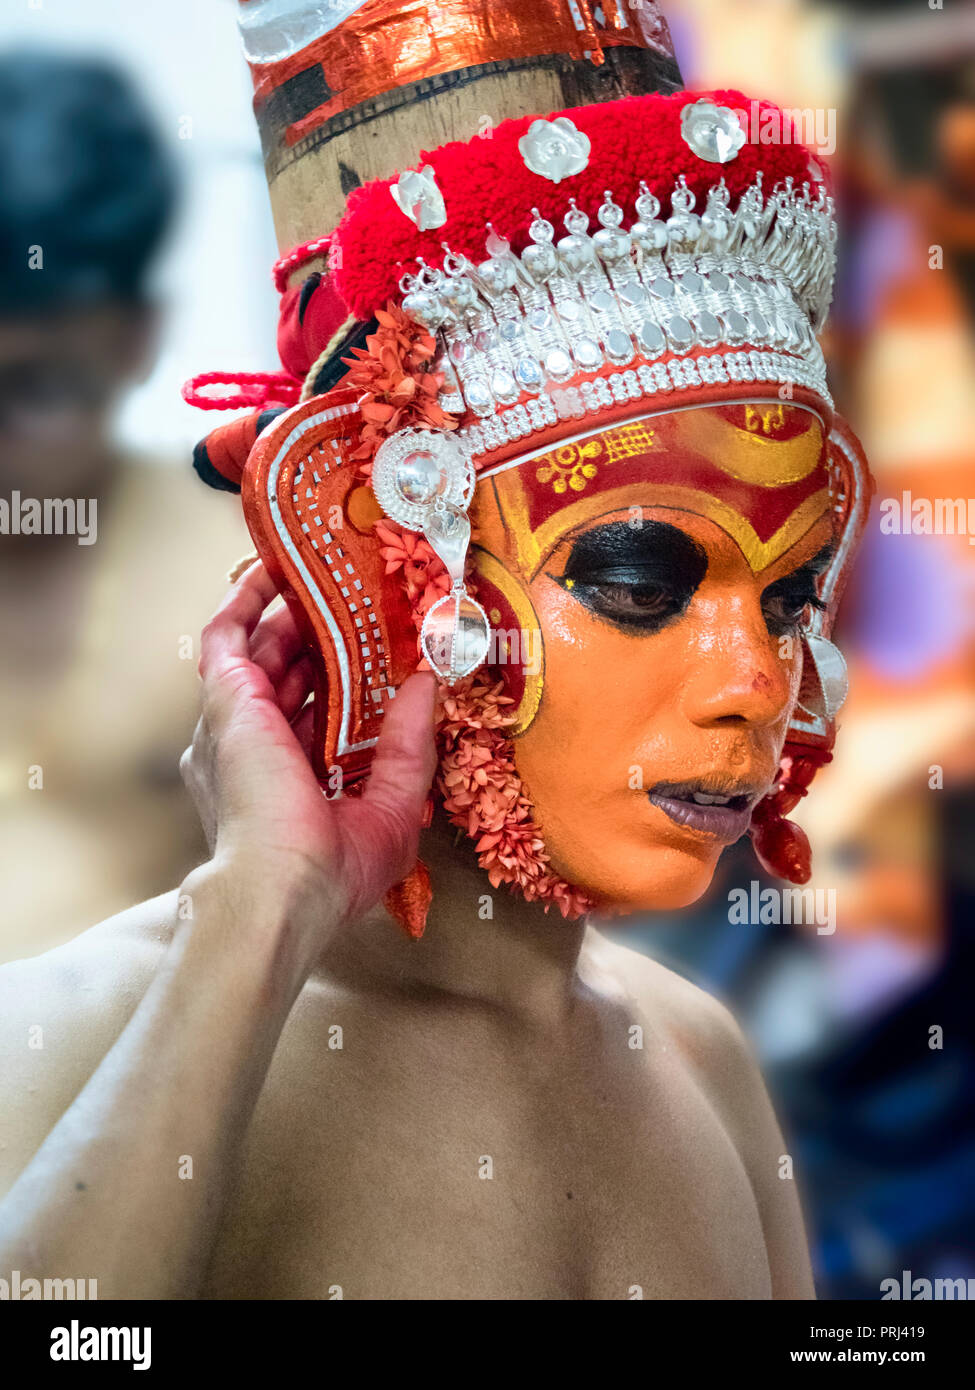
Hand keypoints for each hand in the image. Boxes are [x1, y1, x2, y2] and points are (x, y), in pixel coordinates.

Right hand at [180, 560, 436, 932]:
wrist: (281, 888)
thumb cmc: (333, 871)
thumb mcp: (395, 806)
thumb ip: (410, 745)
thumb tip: (426, 686)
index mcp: (297, 778)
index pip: (323, 711)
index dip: (352, 675)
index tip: (384, 644)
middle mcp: (261, 747)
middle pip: (294, 672)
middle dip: (326, 634)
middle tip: (362, 597)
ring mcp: (237, 722)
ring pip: (262, 649)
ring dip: (292, 611)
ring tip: (327, 570)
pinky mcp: (226, 700)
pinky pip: (227, 634)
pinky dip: (248, 599)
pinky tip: (276, 568)